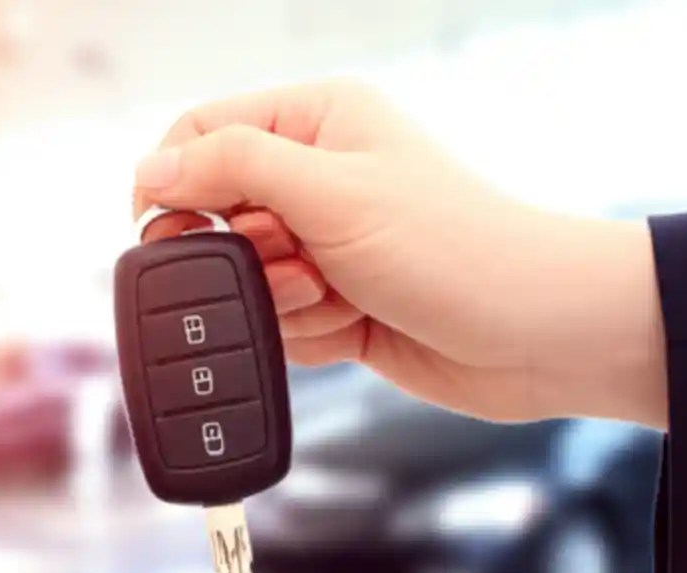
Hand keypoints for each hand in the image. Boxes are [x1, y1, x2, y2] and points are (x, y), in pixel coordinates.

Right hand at [133, 81, 666, 426]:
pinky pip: (278, 321)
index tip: (168, 226)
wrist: (537, 336)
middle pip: (217, 213)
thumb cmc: (456, 248)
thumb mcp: (332, 192)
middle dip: (246, 252)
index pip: (204, 132)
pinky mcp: (338, 302)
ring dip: (283, 297)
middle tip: (295, 258)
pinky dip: (307, 330)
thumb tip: (149, 169)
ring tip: (341, 292)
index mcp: (318, 121)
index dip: (175, 180)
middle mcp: (319, 177)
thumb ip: (232, 168)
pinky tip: (356, 321)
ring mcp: (328, 244)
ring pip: (245, 277)